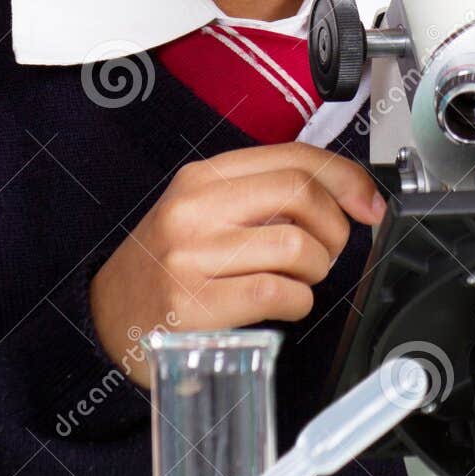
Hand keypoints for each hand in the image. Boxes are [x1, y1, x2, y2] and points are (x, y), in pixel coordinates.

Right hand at [89, 141, 386, 387]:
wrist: (106, 318)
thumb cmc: (165, 266)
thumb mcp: (204, 212)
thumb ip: (263, 197)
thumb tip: (344, 196)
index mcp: (204, 177)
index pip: (294, 157)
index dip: (346, 178)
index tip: (368, 204)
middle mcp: (195, 208)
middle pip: (302, 195)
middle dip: (335, 229)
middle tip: (328, 252)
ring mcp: (192, 256)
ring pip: (297, 248)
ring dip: (316, 271)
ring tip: (298, 281)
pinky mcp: (194, 304)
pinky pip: (278, 295)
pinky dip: (298, 303)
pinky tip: (283, 305)